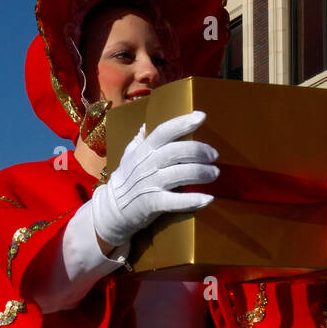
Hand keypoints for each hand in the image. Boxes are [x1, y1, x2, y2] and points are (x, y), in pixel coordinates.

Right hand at [91, 110, 218, 246]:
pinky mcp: (152, 204)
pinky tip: (207, 198)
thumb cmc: (125, 181)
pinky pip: (175, 201)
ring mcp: (149, 184)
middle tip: (214, 155)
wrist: (112, 211)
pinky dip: (193, 200)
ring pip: (179, 174)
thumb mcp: (128, 156)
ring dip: (201, 173)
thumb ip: (140, 141)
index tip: (201, 117)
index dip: (182, 123)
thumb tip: (145, 124)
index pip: (163, 131)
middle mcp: (147, 165)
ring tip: (214, 173)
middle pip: (176, 152)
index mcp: (144, 150)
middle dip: (198, 151)